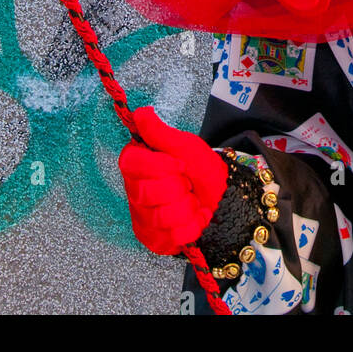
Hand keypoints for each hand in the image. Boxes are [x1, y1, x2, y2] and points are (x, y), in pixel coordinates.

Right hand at [119, 106, 226, 255]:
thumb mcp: (184, 145)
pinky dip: (191, 227)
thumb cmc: (201, 168)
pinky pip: (171, 237)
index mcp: (137, 164)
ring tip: (192, 200)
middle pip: (147, 192)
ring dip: (188, 207)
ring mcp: (142, 217)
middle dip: (178, 187)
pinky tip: (194, 219)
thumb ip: (159, 132)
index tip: (180, 165)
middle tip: (187, 182)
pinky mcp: (153, 239)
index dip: (158, 166)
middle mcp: (134, 191)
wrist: (222, 196)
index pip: (130, 164)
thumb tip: (140, 112)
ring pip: (161, 217)